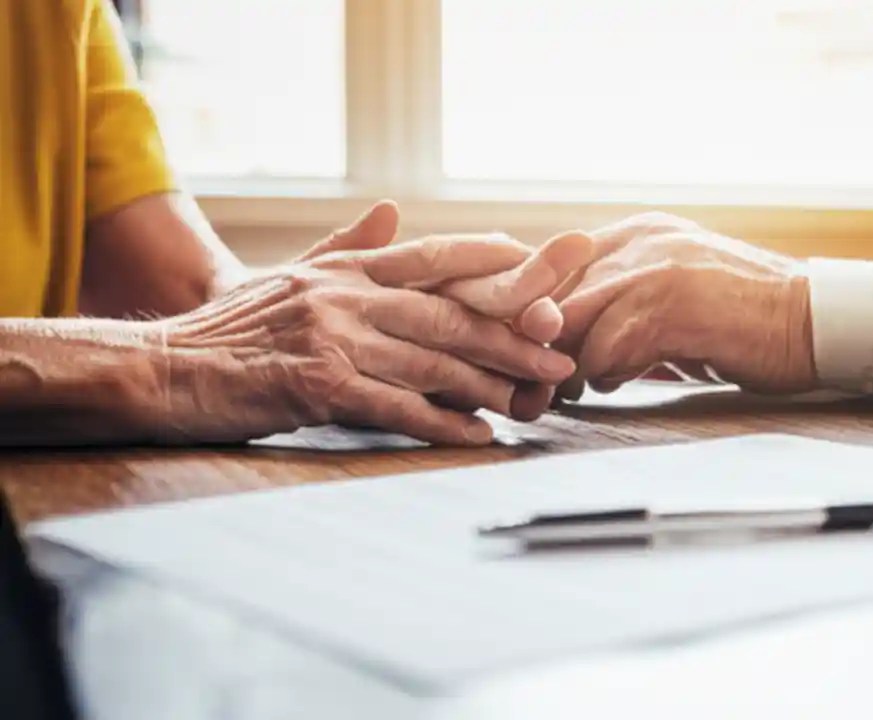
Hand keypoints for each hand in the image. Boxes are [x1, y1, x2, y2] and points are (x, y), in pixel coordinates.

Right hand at [153, 201, 589, 444]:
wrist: (163, 368)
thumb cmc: (234, 330)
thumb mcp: (291, 275)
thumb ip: (347, 246)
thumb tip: (393, 211)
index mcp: (345, 269)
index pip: (434, 257)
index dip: (493, 265)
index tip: (545, 281)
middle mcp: (345, 294)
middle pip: (448, 314)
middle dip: (511, 338)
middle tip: (559, 358)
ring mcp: (331, 337)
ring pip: (431, 361)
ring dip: (489, 384)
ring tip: (532, 401)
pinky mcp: (316, 385)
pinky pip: (395, 406)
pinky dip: (441, 423)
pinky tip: (477, 435)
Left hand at [553, 212, 816, 399]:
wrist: (813, 324)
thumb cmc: (743, 323)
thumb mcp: (675, 295)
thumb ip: (625, 301)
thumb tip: (568, 337)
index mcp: (639, 232)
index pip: (556, 267)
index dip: (539, 314)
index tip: (538, 352)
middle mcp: (642, 242)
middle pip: (554, 292)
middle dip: (542, 344)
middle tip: (543, 381)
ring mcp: (658, 270)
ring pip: (574, 320)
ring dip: (569, 365)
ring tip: (578, 389)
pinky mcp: (675, 307)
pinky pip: (609, 346)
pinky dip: (603, 374)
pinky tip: (617, 383)